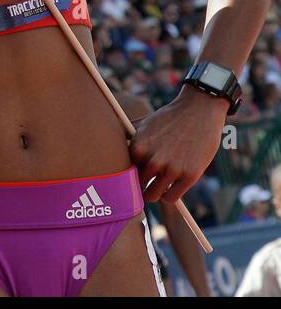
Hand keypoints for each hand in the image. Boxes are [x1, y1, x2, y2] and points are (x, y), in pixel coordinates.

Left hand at [129, 85, 227, 202]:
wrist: (199, 111)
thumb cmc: (168, 118)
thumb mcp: (143, 125)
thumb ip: (128, 138)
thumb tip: (109, 148)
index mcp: (138, 148)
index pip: (124, 172)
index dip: (128, 174)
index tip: (132, 176)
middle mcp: (154, 160)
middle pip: (137, 186)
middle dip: (140, 185)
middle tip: (145, 184)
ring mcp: (172, 169)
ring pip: (153, 195)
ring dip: (154, 193)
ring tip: (156, 188)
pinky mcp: (190, 175)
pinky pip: (171, 198)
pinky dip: (169, 196)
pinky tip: (170, 189)